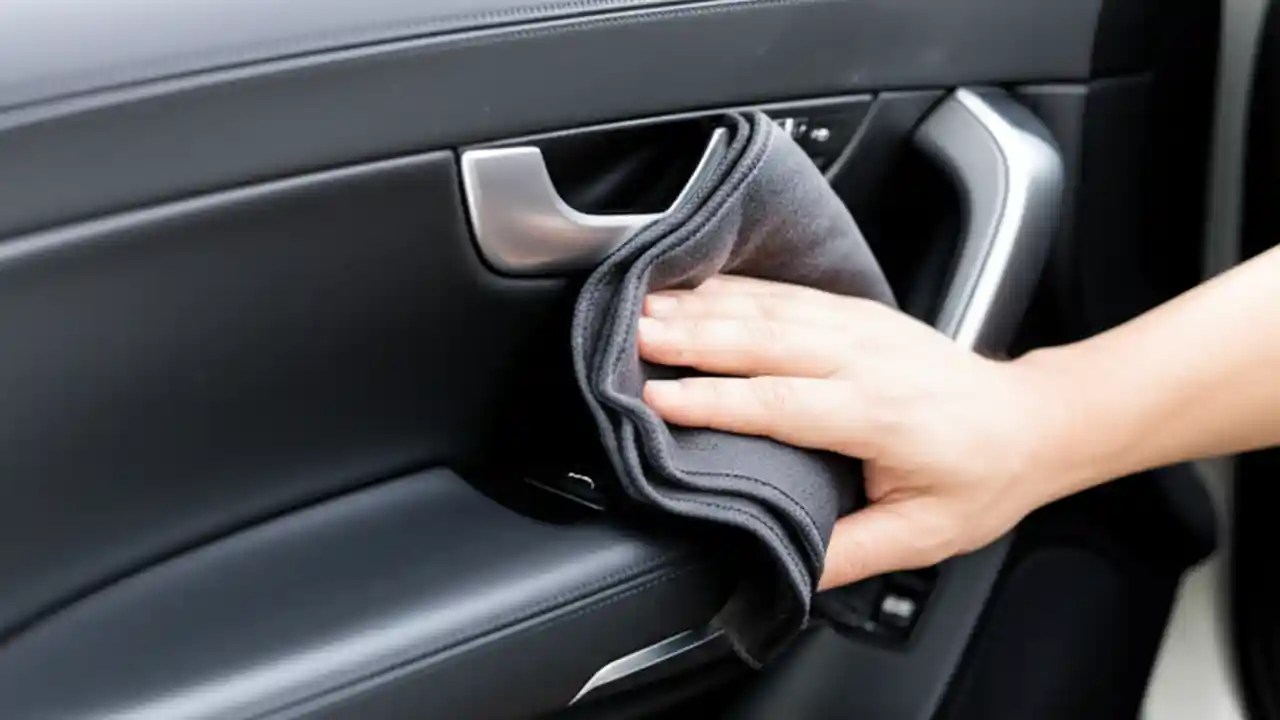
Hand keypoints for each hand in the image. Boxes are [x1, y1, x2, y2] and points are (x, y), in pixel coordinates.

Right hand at [636, 275, 1070, 589]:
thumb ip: (850, 552)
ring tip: (645, 308)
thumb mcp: (923, 535)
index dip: (713, 401)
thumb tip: (783, 567)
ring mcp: (861, 327)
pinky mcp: (858, 312)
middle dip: (690, 336)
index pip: (779, 403)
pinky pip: (786, 292)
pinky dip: (734, 287)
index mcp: (877, 413)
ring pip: (769, 308)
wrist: (1031, 420)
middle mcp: (865, 359)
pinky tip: (695, 288)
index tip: (657, 400)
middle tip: (630, 336)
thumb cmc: (980, 477)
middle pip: (763, 340)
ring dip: (703, 306)